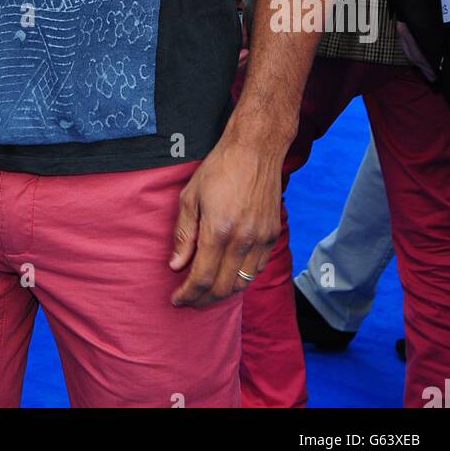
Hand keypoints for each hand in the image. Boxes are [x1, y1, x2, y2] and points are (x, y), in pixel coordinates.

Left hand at [169, 135, 281, 306]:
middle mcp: (243, 239)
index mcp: (218, 230)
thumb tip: (176, 265)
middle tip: (189, 300)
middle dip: (203, 299)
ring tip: (207, 291)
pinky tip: (229, 274)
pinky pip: (257, 268)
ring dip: (223, 292)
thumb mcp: (190, 196)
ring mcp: (261, 239)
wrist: (255, 150)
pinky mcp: (272, 235)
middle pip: (223, 287)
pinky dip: (242, 278)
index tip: (177, 299)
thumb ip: (183, 234)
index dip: (188, 294)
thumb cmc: (219, 168)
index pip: (202, 277)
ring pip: (243, 282)